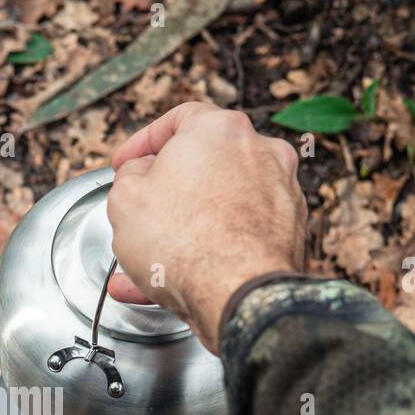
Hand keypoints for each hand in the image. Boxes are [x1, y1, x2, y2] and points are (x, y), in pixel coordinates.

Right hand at [106, 103, 307, 352]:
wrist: (239, 295)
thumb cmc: (188, 244)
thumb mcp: (125, 198)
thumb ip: (130, 175)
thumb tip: (139, 175)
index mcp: (220, 129)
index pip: (177, 119)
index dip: (143, 143)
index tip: (127, 164)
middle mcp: (260, 153)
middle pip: (203, 165)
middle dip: (166, 192)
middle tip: (142, 210)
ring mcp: (280, 193)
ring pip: (218, 207)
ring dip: (182, 229)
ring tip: (148, 259)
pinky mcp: (289, 233)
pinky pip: (237, 236)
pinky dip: (208, 251)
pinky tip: (173, 278)